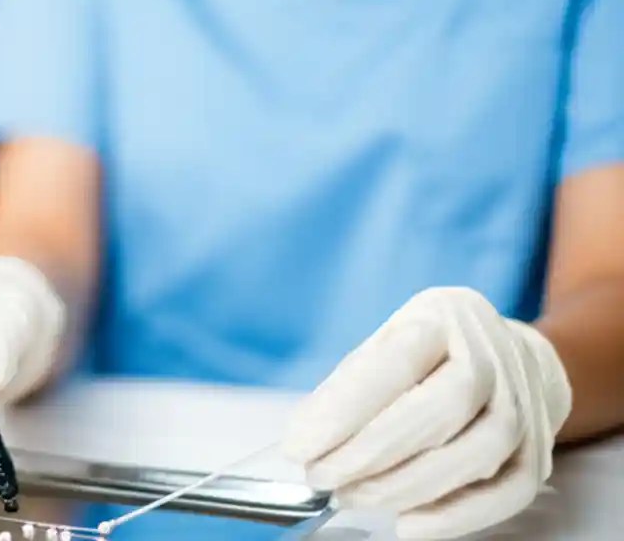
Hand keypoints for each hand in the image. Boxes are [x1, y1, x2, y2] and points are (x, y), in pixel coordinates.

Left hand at [283, 287, 571, 538]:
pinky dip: (456, 516)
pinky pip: (508, 492)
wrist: (514, 355)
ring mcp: (525, 403)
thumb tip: (304, 440)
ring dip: (405, 486)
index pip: (396, 363)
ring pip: (476, 453)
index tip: (298, 446)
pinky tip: (408, 524)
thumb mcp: (384, 345)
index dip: (344, 410)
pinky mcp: (540, 450)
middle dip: (371, 452)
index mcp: (443, 318)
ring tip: (351, 496)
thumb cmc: (432, 353)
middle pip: (441, 408)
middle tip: (321, 477)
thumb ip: (346, 388)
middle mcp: (492, 355)